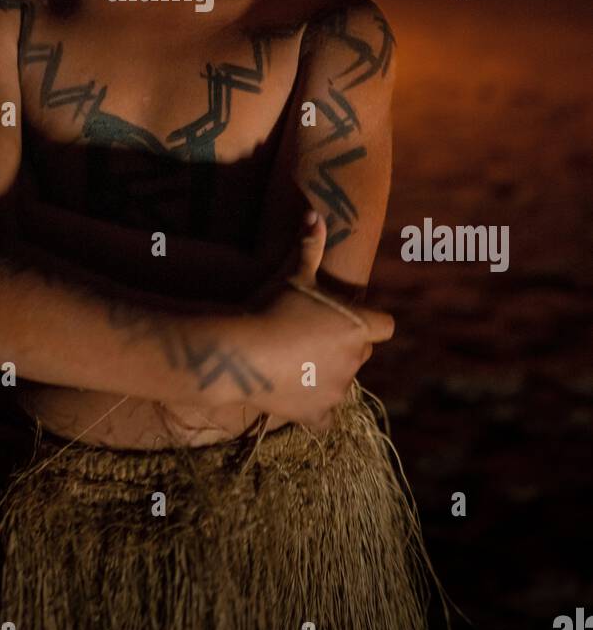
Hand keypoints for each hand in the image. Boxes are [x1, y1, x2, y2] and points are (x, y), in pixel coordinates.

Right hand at [244, 209, 394, 430]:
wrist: (243, 350)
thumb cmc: (272, 305)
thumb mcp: (292, 274)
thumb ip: (309, 246)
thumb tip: (314, 213)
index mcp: (359, 326)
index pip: (385, 326)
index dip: (369, 321)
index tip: (348, 318)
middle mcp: (356, 360)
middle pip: (362, 352)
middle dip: (346, 345)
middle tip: (313, 335)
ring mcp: (338, 390)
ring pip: (344, 382)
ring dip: (329, 374)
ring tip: (297, 361)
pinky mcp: (318, 414)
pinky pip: (326, 416)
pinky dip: (316, 409)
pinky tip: (298, 396)